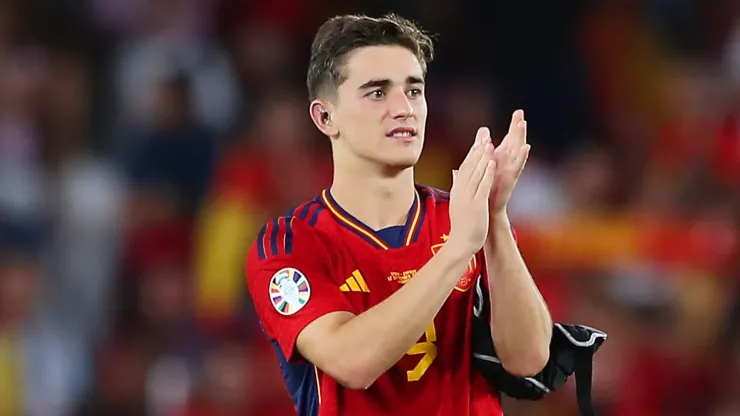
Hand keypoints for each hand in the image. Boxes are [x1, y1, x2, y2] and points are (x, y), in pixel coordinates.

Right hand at [447, 127, 495, 256]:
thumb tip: (456, 175)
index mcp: (458, 190)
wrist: (459, 244)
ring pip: (476, 173)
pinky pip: (482, 186)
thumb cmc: (462, 226)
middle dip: (477, 149)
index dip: (473, 153)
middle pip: (469, 166)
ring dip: (482, 157)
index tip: (480, 140)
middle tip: (485, 134)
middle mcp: (461, 191)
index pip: (465, 167)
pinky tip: (493, 163)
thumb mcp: (459, 203)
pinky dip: (487, 174)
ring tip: (489, 142)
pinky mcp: (476, 205)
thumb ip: (460, 188)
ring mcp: (467, 197)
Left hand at [489, 110, 530, 214]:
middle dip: (518, 128)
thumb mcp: (483, 165)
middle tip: (521, 114)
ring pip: (517, 151)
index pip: (510, 139)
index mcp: (501, 159)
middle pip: (515, 141)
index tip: (518, 112)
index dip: (514, 126)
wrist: (487, 210)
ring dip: (521, 137)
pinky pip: (518, 166)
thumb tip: (482, 134)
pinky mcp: (511, 179)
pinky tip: (526, 148)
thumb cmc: (486, 189)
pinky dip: (522, 157)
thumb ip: (483, 150)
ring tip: (523, 124)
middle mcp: (508, 163)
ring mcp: (510, 170)